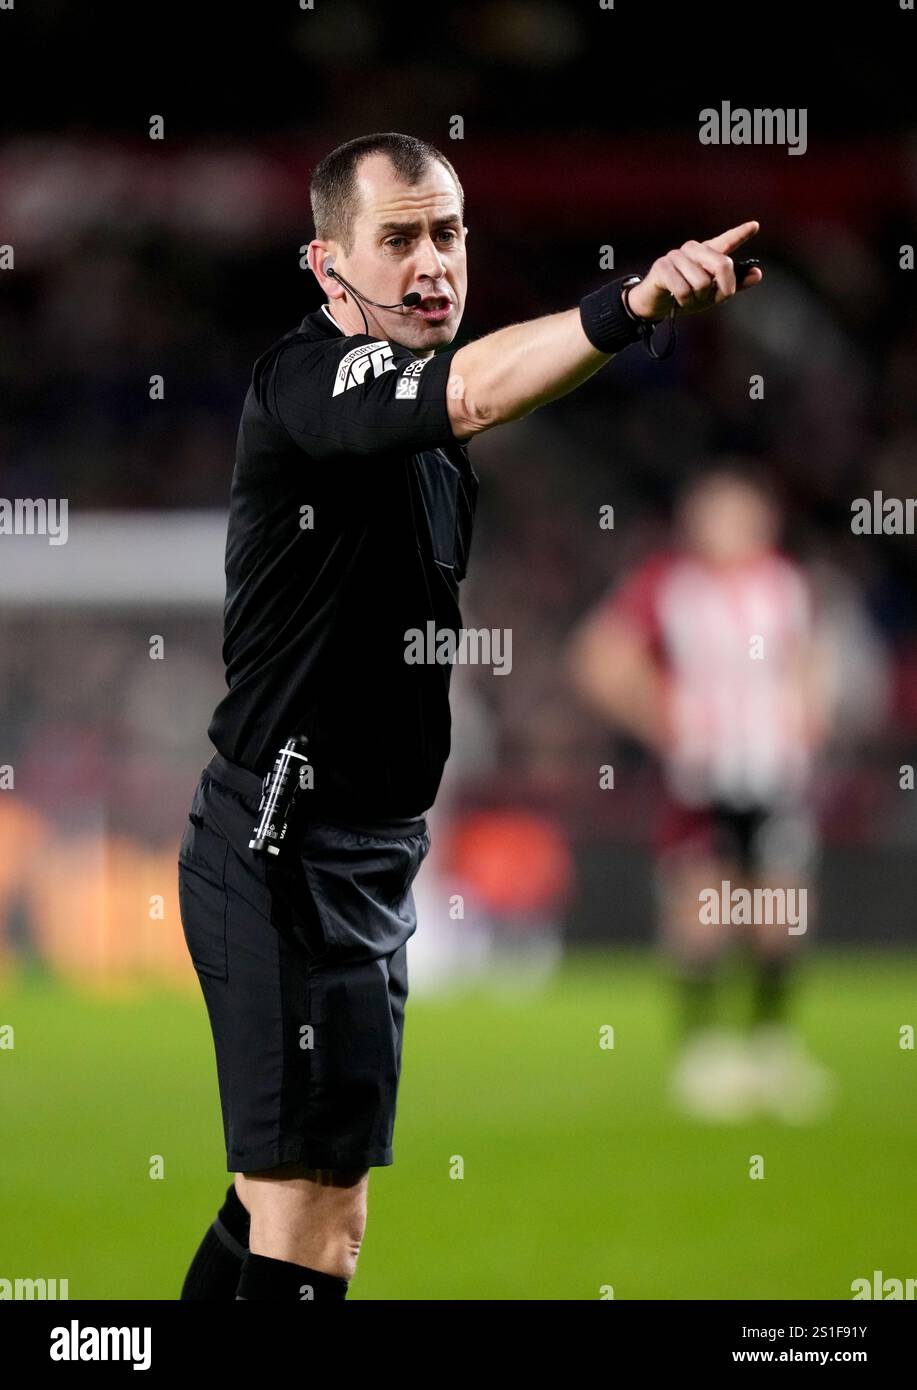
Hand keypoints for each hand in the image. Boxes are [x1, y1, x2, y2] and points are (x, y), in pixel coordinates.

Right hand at [625, 220, 762, 320]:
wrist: (654, 304)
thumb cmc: (685, 296)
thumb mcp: (711, 294)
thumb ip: (733, 285)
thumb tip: (757, 274)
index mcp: (707, 253)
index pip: (726, 242)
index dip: (740, 234)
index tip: (755, 226)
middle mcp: (693, 249)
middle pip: (722, 265)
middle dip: (723, 289)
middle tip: (712, 298)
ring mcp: (677, 256)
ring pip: (702, 282)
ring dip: (697, 299)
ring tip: (688, 298)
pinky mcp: (663, 267)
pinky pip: (684, 290)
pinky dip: (684, 301)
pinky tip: (678, 299)